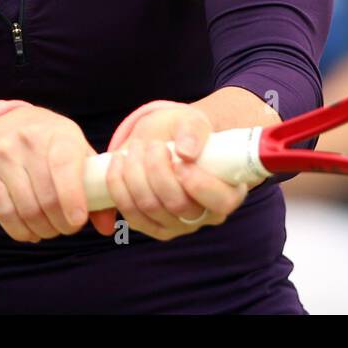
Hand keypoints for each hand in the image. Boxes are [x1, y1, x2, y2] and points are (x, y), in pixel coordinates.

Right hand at [0, 105, 103, 243]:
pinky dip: (19, 230)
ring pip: (25, 207)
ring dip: (41, 229)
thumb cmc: (51, 145)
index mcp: (60, 134)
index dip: (73, 199)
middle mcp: (29, 140)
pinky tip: (29, 232)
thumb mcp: (76, 152)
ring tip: (50, 230)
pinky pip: (2, 211)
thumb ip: (94, 187)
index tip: (78, 221)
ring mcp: (2, 154)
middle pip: (46, 196)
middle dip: (60, 223)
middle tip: (66, 229)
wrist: (5, 124)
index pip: (65, 168)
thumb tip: (107, 228)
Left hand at [96, 104, 255, 240]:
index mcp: (228, 191)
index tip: (182, 163)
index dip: (201, 186)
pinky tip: (118, 162)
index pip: (222, 202)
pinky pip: (131, 215)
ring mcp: (176, 225)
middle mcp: (204, 215)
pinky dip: (119, 186)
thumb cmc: (184, 132)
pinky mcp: (149, 226)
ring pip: (151, 208)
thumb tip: (187, 152)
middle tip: (153, 145)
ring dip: (136, 174)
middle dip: (158, 171)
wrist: (161, 140)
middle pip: (179, 206)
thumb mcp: (192, 121)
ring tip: (136, 148)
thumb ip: (194, 130)